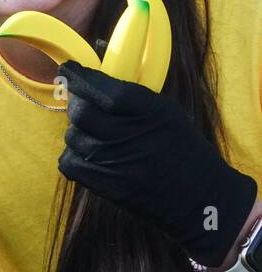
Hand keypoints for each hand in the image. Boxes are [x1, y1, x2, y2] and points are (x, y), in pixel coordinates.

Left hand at [58, 61, 256, 267]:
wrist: (202, 200)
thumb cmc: (184, 151)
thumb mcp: (168, 114)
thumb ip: (133, 98)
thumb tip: (94, 83)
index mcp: (149, 111)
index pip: (102, 88)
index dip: (81, 79)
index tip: (70, 72)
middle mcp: (129, 134)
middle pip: (80, 112)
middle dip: (77, 105)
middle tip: (84, 106)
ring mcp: (114, 161)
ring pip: (73, 136)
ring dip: (79, 133)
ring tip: (96, 136)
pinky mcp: (105, 185)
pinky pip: (69, 162)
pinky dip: (74, 157)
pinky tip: (90, 156)